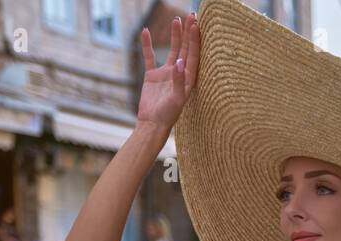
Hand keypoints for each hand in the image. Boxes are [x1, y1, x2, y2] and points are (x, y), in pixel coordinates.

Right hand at [137, 14, 198, 131]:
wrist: (151, 124)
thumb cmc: (168, 116)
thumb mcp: (176, 99)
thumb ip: (179, 81)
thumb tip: (178, 62)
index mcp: (188, 79)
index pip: (194, 55)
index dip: (195, 40)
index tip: (196, 24)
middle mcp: (179, 74)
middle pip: (186, 49)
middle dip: (189, 33)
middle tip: (192, 15)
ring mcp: (166, 74)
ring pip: (172, 50)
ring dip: (175, 35)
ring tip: (176, 20)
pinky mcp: (152, 76)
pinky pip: (149, 57)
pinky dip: (147, 45)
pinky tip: (145, 31)